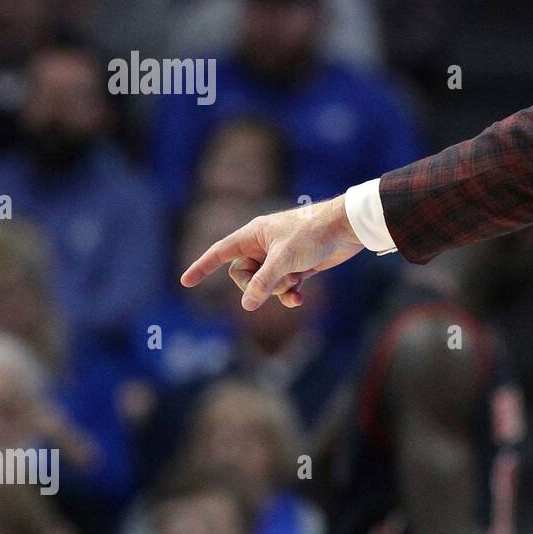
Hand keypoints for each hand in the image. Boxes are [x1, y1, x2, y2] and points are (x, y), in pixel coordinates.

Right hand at [180, 196, 366, 309]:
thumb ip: (264, 282)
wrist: (347, 228)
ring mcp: (280, 256)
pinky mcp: (297, 266)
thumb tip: (247, 305)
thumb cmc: (313, 234)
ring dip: (277, 289)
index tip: (186, 282)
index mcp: (253, 234)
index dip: (203, 267)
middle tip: (278, 282)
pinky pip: (283, 286)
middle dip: (258, 284)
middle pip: (244, 274)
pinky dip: (289, 293)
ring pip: (265, 283)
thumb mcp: (284, 260)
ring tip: (295, 282)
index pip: (220, 252)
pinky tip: (300, 298)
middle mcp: (263, 244)